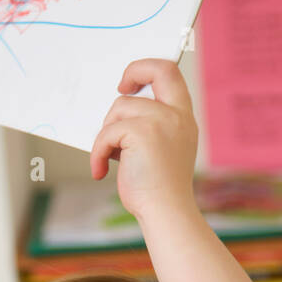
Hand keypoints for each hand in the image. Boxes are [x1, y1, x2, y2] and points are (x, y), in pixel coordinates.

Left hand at [89, 60, 197, 224]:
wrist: (166, 213)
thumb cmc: (159, 190)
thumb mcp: (162, 150)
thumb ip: (150, 127)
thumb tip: (118, 116)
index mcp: (183, 118)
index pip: (172, 73)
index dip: (148, 69)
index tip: (130, 84)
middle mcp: (177, 115)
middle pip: (157, 70)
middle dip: (134, 71)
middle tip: (119, 87)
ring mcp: (161, 121)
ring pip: (120, 107)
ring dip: (107, 133)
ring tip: (110, 158)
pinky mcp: (142, 133)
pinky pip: (107, 132)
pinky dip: (98, 152)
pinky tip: (101, 171)